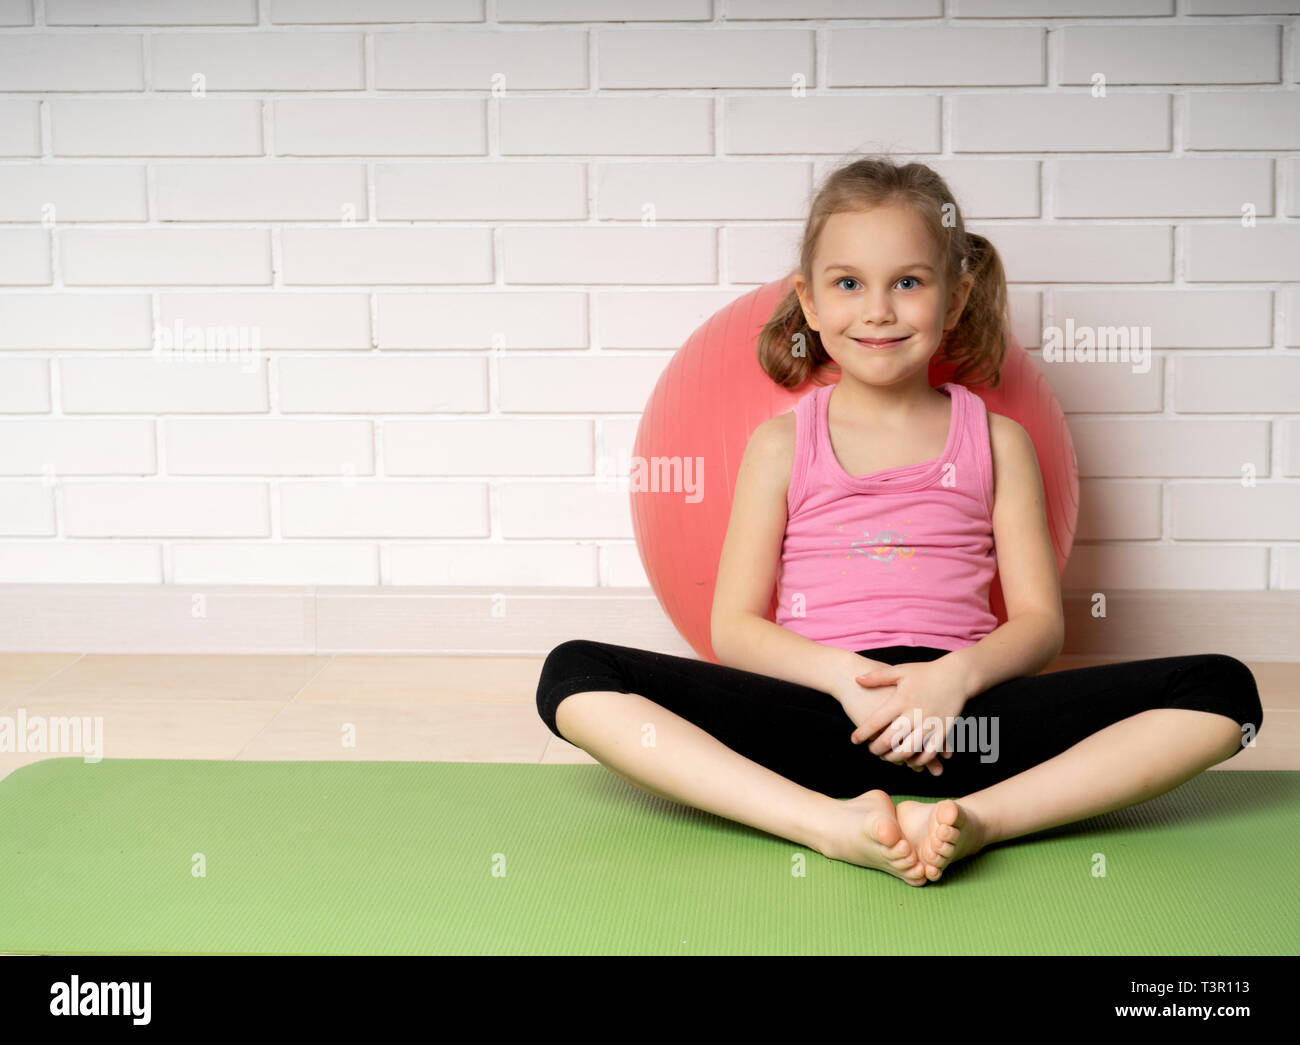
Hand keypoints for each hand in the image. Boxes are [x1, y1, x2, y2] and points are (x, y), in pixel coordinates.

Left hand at [828, 656, 941, 776]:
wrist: (958, 675)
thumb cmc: (926, 672)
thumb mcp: (900, 670)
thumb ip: (878, 677)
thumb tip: (856, 679)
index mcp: (902, 699)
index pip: (876, 721)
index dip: (862, 733)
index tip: (854, 740)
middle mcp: (916, 713)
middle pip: (891, 739)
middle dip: (877, 749)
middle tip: (871, 750)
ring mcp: (931, 723)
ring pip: (909, 750)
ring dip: (896, 758)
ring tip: (888, 757)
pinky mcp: (944, 730)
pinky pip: (930, 752)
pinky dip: (920, 760)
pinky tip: (911, 761)